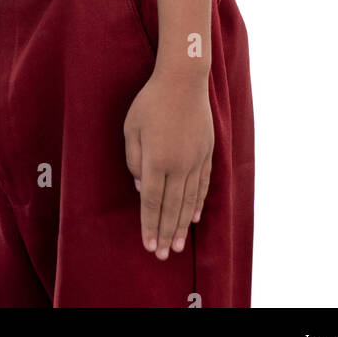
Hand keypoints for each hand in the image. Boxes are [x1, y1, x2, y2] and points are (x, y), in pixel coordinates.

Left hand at [124, 70, 213, 258]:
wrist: (184, 80)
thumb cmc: (151, 101)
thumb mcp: (131, 128)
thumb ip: (134, 159)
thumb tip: (138, 187)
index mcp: (156, 160)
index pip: (150, 202)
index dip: (149, 226)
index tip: (147, 245)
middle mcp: (178, 165)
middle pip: (170, 207)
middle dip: (165, 233)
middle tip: (162, 256)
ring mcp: (195, 160)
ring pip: (188, 201)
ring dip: (182, 225)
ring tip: (177, 246)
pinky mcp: (207, 153)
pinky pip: (202, 184)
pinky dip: (197, 203)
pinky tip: (193, 217)